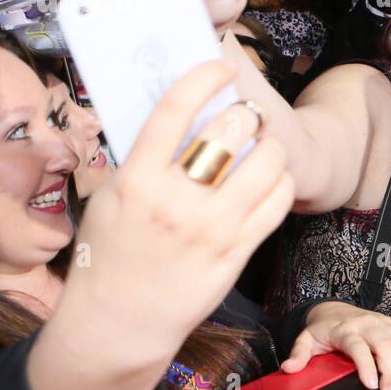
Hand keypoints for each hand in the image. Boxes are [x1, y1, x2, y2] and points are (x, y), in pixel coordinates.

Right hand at [59, 60, 294, 348]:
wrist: (118, 323)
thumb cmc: (110, 254)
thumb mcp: (110, 199)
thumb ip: (141, 160)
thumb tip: (176, 116)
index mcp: (137, 181)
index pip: (174, 112)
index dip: (203, 78)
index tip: (220, 67)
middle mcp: (176, 202)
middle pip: (229, 132)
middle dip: (245, 113)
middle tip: (245, 114)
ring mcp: (211, 229)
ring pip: (266, 165)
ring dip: (270, 146)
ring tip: (262, 147)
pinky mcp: (236, 253)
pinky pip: (277, 204)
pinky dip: (281, 182)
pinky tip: (271, 179)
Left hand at [282, 300, 390, 389]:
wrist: (333, 310)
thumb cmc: (322, 330)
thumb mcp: (307, 341)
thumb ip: (299, 354)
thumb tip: (288, 368)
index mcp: (345, 330)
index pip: (358, 347)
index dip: (367, 365)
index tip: (372, 385)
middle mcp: (365, 324)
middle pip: (385, 343)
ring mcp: (381, 321)